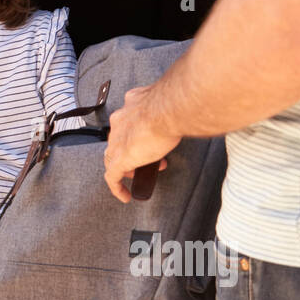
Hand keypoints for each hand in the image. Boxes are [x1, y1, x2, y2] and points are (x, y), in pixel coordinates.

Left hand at [103, 84, 178, 202]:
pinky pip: (112, 177)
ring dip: (125, 167)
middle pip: (118, 140)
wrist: (169, 109)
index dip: (139, 133)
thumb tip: (186, 114)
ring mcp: (118, 140)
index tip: (152, 139)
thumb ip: (172, 109)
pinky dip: (117, 188)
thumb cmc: (175, 104)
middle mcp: (121, 120)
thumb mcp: (171, 104)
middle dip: (133, 150)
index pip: (128, 121)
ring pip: (113, 157)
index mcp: (132, 104)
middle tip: (149, 159)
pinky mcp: (120, 158)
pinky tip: (125, 196)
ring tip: (139, 175)